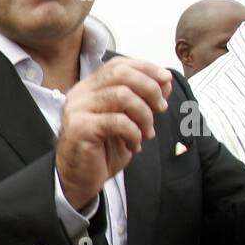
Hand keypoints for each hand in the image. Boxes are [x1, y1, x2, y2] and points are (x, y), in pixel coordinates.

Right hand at [56, 58, 172, 209]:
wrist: (79, 180)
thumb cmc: (101, 151)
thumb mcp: (127, 121)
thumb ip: (142, 100)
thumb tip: (164, 83)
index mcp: (89, 88)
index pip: (118, 65)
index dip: (146, 68)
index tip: (166, 80)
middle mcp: (80, 94)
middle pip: (120, 74)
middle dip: (149, 88)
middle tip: (160, 107)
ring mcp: (78, 110)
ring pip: (122, 96)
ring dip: (144, 114)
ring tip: (148, 132)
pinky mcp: (81, 128)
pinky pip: (118, 121)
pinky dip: (134, 133)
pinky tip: (135, 145)